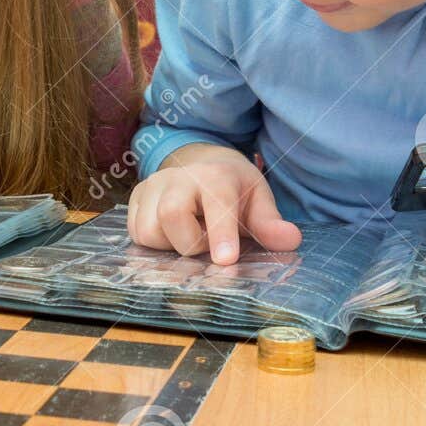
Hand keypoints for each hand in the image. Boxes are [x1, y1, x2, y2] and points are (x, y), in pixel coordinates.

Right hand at [126, 143, 301, 263]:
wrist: (202, 165)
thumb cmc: (234, 189)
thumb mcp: (258, 200)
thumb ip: (270, 223)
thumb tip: (291, 240)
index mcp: (216, 175)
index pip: (216, 202)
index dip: (220, 232)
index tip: (226, 260)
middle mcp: (179, 177)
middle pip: (171, 214)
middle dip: (189, 243)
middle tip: (206, 247)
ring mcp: (152, 186)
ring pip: (148, 230)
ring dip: (170, 246)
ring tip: (189, 238)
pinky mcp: (136, 199)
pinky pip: (134, 233)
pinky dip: (154, 245)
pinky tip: (172, 236)